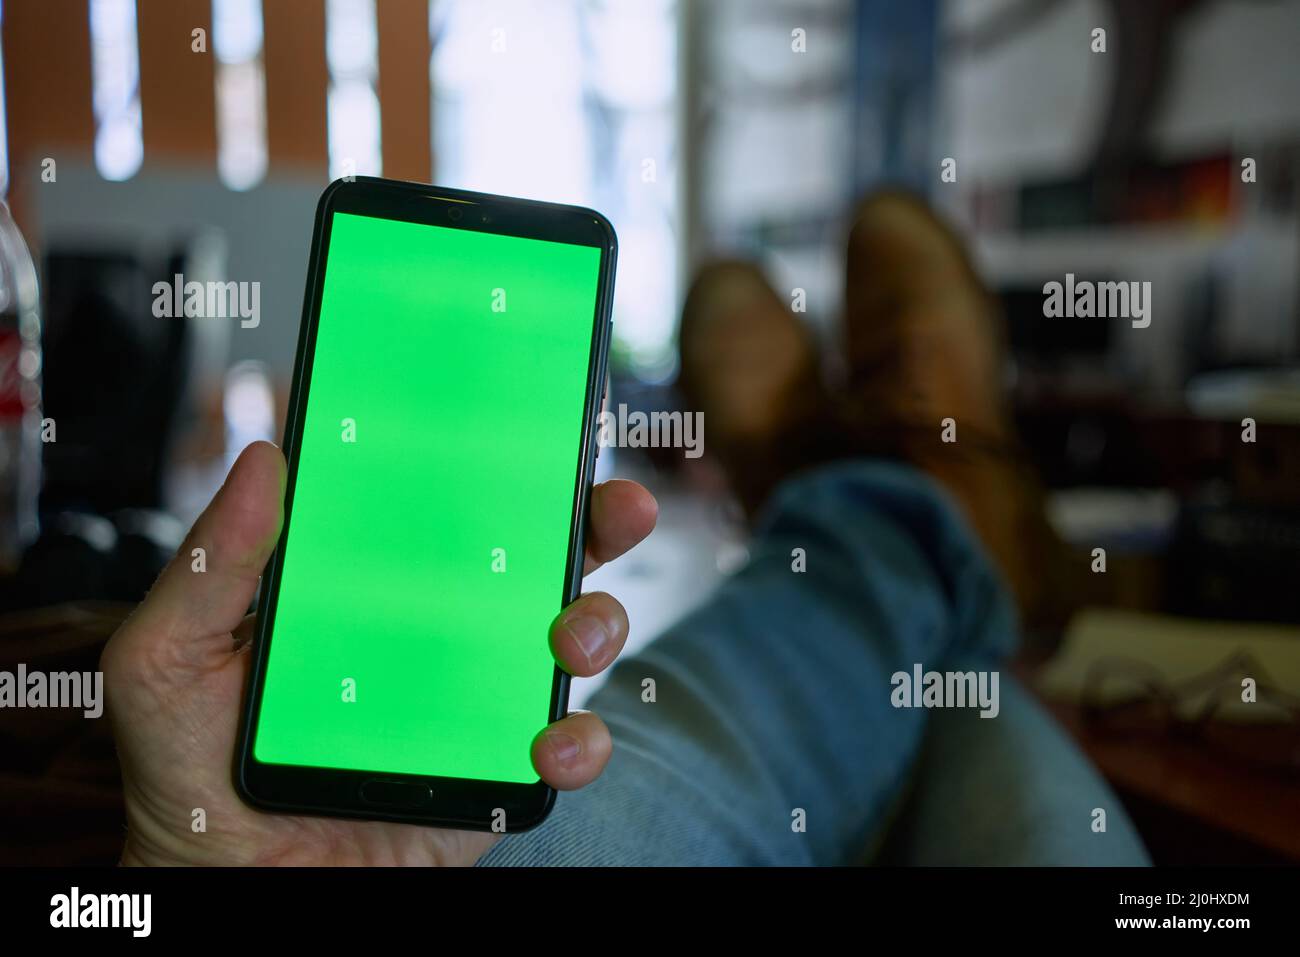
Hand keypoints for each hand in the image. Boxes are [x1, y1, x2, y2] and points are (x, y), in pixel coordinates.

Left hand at [102, 441, 656, 865]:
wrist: (228, 887)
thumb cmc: (189, 770)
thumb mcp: (166, 658)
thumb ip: (210, 566)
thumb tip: (263, 460)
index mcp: (378, 585)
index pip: (452, 505)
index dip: (505, 458)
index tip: (540, 417)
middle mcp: (442, 630)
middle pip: (540, 557)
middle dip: (598, 519)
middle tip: (619, 507)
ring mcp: (477, 698)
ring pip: (574, 636)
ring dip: (600, 620)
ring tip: (570, 636)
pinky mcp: (498, 771)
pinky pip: (567, 747)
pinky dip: (581, 741)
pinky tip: (549, 744)